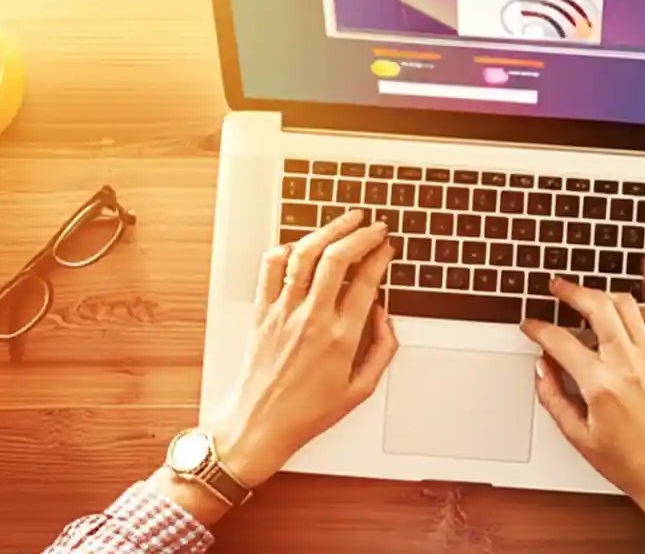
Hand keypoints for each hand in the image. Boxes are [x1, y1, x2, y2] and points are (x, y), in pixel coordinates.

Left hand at [206, 209, 397, 486]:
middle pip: (338, 258)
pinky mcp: (262, 312)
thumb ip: (383, 350)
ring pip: (305, 254)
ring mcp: (283, 312)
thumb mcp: (360, 391)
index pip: (366, 281)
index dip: (381, 256)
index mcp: (341, 338)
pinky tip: (302, 244)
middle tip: (373, 226)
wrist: (257, 425)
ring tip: (345, 220)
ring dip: (328, 231)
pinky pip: (271, 267)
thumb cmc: (307, 413)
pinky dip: (288, 248)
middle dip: (360, 234)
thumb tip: (384, 316)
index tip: (387, 246)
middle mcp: (312, 319)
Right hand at [520, 251, 644, 553]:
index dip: (538, 329)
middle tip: (554, 287)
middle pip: (595, 308)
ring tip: (584, 288)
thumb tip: (541, 368)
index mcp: (601, 384)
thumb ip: (554, 397)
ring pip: (624, 304)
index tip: (528, 325)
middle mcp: (628, 363)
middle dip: (570, 292)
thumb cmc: (628, 462)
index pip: (560, 342)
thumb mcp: (577, 436)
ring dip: (601, 290)